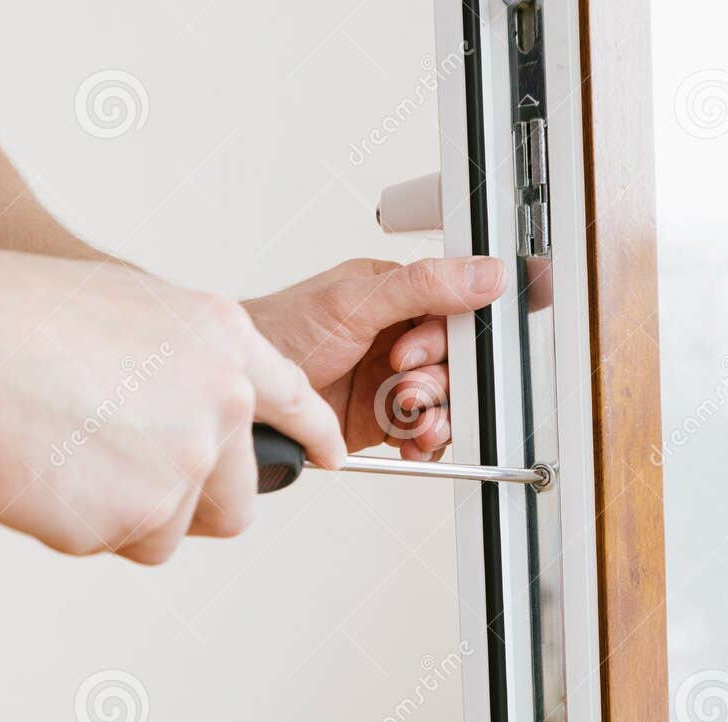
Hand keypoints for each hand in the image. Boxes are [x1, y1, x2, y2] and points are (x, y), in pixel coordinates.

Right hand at [0, 250, 346, 564]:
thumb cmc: (11, 320)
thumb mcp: (126, 309)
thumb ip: (178, 364)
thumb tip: (184, 412)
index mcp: (221, 343)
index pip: (293, 402)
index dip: (306, 439)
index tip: (325, 458)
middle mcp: (219, 406)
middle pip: (235, 502)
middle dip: (190, 506)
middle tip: (127, 482)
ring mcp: (181, 468)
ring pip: (165, 531)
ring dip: (120, 516)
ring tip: (62, 458)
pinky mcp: (133, 520)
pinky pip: (110, 545)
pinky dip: (74, 524)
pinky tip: (40, 473)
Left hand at [243, 256, 507, 459]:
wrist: (244, 390)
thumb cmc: (281, 331)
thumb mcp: (354, 301)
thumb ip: (423, 286)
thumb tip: (484, 273)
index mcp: (396, 295)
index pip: (453, 313)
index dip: (447, 339)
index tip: (417, 353)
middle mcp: (396, 337)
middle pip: (453, 362)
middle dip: (438, 382)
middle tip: (407, 389)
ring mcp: (388, 380)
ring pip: (442, 400)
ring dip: (437, 414)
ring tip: (413, 420)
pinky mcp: (379, 418)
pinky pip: (421, 431)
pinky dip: (424, 440)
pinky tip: (414, 442)